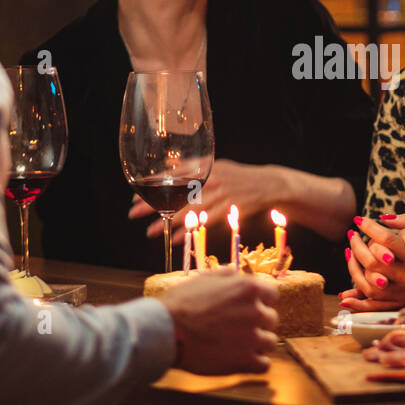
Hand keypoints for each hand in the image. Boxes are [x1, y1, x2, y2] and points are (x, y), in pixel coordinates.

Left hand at [129, 159, 276, 244]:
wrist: (271, 185)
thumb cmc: (240, 177)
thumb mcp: (218, 166)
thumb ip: (196, 167)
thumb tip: (170, 167)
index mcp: (206, 166)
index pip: (173, 174)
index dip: (153, 185)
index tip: (135, 194)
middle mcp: (211, 178)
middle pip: (176, 193)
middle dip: (153, 203)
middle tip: (134, 213)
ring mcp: (221, 194)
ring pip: (188, 210)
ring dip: (167, 221)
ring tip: (150, 231)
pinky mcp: (229, 209)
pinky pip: (204, 222)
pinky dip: (190, 231)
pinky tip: (176, 238)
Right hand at [150, 268, 279, 374]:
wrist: (166, 331)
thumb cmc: (181, 304)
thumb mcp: (204, 279)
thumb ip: (225, 275)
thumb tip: (235, 271)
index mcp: (249, 289)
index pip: (272, 294)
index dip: (261, 301)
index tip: (248, 308)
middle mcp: (256, 312)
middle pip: (271, 319)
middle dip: (257, 323)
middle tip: (238, 328)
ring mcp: (253, 338)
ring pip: (271, 342)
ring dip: (258, 344)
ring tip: (239, 345)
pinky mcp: (246, 361)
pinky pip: (264, 365)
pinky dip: (255, 363)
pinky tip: (241, 360)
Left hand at [338, 212, 404, 311]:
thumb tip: (386, 216)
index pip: (387, 240)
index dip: (370, 228)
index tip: (359, 219)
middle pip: (374, 262)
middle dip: (358, 246)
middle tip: (351, 235)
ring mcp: (403, 293)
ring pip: (370, 284)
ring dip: (354, 269)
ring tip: (349, 254)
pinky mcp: (400, 304)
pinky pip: (376, 306)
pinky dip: (359, 303)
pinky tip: (344, 296)